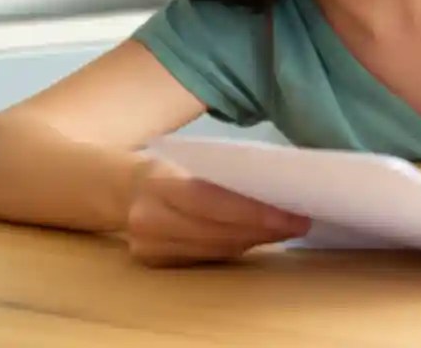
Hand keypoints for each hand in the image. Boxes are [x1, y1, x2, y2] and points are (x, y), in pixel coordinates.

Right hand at [124, 158, 310, 266]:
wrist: (121, 188)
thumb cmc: (170, 165)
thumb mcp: (192, 158)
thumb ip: (224, 175)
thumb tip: (277, 188)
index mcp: (159, 183)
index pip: (215, 202)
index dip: (255, 213)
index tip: (292, 215)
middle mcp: (149, 219)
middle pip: (218, 232)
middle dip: (264, 230)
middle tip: (300, 222)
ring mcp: (148, 246)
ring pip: (215, 249)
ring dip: (255, 241)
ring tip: (286, 230)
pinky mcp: (154, 263)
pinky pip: (206, 258)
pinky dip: (235, 247)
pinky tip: (259, 238)